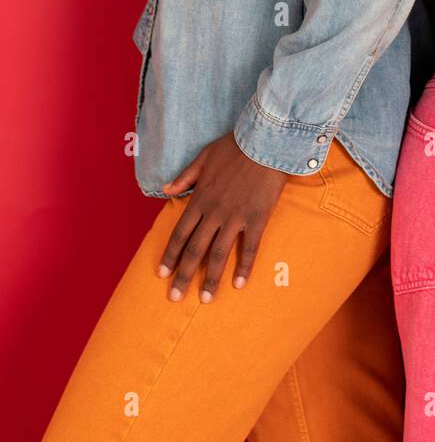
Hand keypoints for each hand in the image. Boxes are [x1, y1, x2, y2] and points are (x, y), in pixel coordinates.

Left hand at [157, 131, 287, 302]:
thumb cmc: (234, 147)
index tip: (162, 274)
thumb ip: (185, 177)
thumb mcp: (204, 157)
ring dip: (211, 279)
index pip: (180, 233)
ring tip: (205, 299)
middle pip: (195, 250)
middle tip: (175, 297)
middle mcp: (214, 213)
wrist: (264, 142)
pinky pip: (249, 248)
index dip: (170, 256)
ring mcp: (236, 217)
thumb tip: (166, 189)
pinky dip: (244, 267)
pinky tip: (239, 284)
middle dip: (183, 275)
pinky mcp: (257, 219)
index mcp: (200, 199)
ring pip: (219, 254)